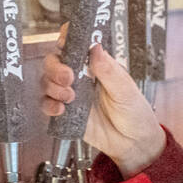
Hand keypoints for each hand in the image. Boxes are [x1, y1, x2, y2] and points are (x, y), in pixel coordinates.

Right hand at [40, 26, 165, 177]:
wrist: (133, 144)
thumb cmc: (135, 113)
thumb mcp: (125, 90)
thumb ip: (108, 70)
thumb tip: (96, 47)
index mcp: (97, 65)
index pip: (76, 44)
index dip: (66, 38)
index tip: (63, 41)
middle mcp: (81, 77)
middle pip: (55, 61)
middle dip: (56, 67)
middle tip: (68, 78)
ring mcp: (72, 94)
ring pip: (47, 81)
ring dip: (53, 87)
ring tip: (70, 97)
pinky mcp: (66, 113)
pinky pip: (47, 105)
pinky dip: (49, 105)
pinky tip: (60, 110)